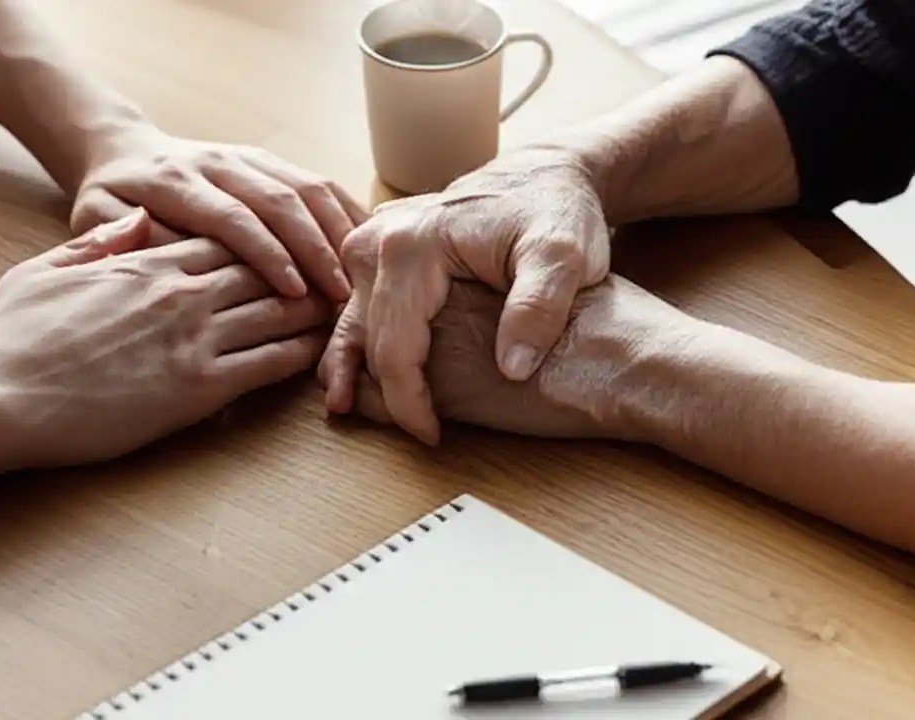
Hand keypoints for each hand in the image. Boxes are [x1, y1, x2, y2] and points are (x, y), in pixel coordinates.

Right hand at [0, 211, 329, 466]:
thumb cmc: (12, 336)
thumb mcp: (47, 268)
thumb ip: (99, 242)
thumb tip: (137, 224)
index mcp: (146, 261)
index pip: (226, 237)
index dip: (265, 241)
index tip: (292, 245)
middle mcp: (179, 291)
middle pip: (265, 268)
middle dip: (306, 269)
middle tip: (340, 275)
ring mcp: (193, 338)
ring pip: (278, 312)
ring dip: (315, 310)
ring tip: (345, 311)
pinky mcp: (197, 388)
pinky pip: (268, 364)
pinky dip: (300, 355)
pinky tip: (321, 353)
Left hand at [69, 121, 367, 302]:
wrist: (122, 151)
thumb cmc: (109, 200)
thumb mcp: (96, 221)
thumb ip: (128, 240)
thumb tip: (168, 260)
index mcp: (176, 182)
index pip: (232, 217)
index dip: (267, 252)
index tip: (294, 290)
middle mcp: (219, 162)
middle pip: (279, 200)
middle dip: (315, 249)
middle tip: (340, 296)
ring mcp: (249, 157)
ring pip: (305, 186)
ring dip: (337, 232)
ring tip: (359, 277)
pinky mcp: (269, 160)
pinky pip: (315, 181)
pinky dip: (344, 212)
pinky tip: (365, 245)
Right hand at [319, 146, 610, 444]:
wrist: (549, 173)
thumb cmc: (559, 211)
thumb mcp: (566, 257)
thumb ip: (539, 309)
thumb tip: (511, 369)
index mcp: (411, 245)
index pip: (394, 347)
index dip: (409, 402)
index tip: (432, 436)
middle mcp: (379, 238)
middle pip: (363, 336)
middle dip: (377, 391)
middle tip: (403, 434)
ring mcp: (375, 239)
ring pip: (350, 318)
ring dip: (349, 366)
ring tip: (350, 409)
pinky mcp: (381, 245)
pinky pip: (360, 301)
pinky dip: (361, 338)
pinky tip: (365, 373)